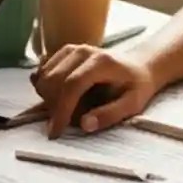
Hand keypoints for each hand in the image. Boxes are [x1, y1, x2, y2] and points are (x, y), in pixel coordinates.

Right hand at [32, 44, 156, 137]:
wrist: (139, 65)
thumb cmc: (136, 87)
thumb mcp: (133, 104)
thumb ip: (110, 114)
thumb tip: (84, 125)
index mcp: (101, 62)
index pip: (72, 85)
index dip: (62, 110)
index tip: (56, 132)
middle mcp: (83, 51)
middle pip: (54, 80)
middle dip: (54, 107)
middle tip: (64, 124)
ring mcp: (72, 49)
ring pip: (45, 76)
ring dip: (48, 99)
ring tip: (67, 110)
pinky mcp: (64, 52)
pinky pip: (43, 72)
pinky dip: (46, 88)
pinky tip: (60, 98)